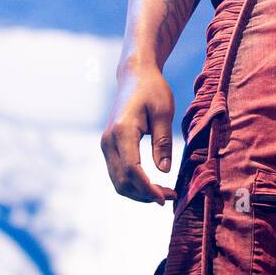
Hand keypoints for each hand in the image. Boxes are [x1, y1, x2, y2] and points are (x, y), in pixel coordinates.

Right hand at [101, 61, 177, 204]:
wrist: (134, 76)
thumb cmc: (152, 90)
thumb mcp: (164, 112)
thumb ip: (163, 142)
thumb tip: (164, 171)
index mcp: (122, 131)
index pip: (131, 170)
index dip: (147, 188)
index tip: (165, 198)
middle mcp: (108, 140)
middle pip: (121, 181)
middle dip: (144, 194)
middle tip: (169, 197)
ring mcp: (106, 144)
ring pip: (117, 180)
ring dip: (138, 192)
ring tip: (162, 194)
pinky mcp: (109, 146)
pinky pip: (117, 172)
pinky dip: (132, 183)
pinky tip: (151, 185)